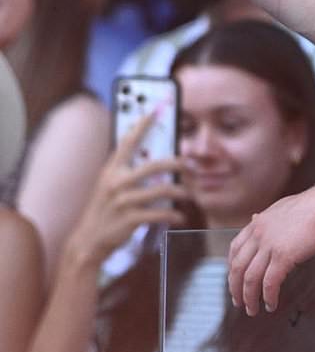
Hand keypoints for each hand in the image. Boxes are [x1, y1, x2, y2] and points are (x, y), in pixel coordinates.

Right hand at [64, 113, 189, 272]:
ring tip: (188, 194)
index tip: (154, 111)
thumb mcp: (109, 186)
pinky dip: (174, 215)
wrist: (88, 240)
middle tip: (189, 164)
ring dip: (180, 191)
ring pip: (162, 189)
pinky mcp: (130, 218)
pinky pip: (160, 212)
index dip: (140, 126)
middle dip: (176, 163)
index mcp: (111, 171)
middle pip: (154, 165)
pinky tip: (180, 217)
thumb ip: (126, 171)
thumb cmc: (105, 210)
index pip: (127, 143)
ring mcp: (123, 201)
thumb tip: (153, 157)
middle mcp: (116, 182)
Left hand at [227, 181, 314, 315]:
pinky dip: (268, 296)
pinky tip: (271, 304)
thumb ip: (266, 217)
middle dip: (235, 288)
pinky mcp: (283, 256)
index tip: (234, 278)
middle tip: (238, 300)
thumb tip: (254, 218)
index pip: (235, 249)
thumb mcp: (283, 207)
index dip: (232, 267)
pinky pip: (270, 282)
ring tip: (253, 309)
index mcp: (258, 224)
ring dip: (249, 297)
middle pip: (237, 267)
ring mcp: (269, 246)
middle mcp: (259, 235)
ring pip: (250, 279)